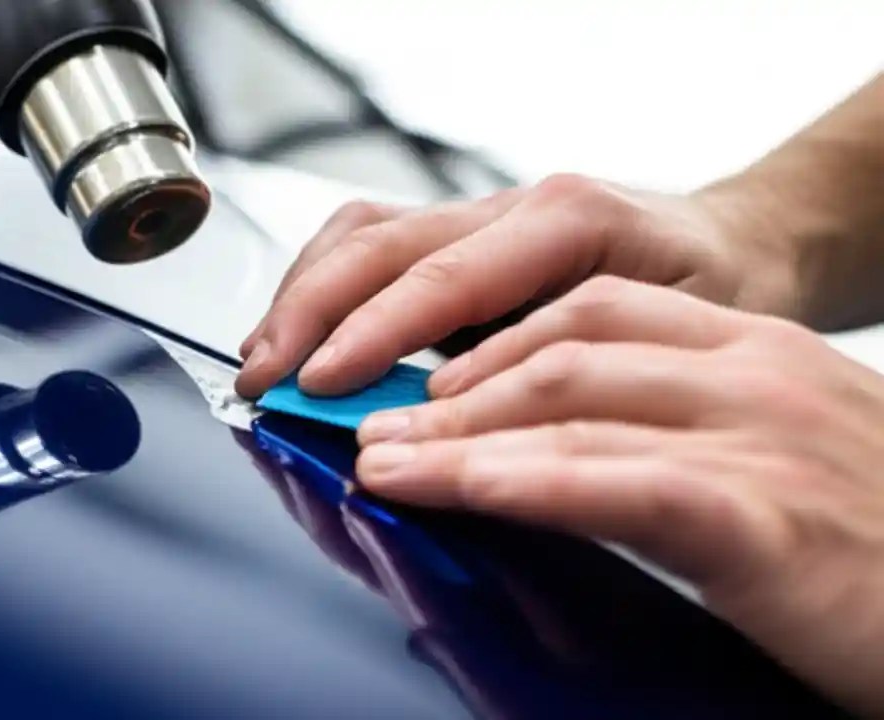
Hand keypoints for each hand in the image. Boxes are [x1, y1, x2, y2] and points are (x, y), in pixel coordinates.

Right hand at [236, 174, 797, 397]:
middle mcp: (514, 206)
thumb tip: (445, 429)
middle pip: (381, 241)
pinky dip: (324, 288)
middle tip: (263, 379)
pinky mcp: (462, 238)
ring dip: (302, 296)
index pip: (445, 274)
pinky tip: (303, 334)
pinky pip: (374, 245)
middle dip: (308, 311)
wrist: (741, 251)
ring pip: (363, 232)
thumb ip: (560, 376)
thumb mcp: (665, 347)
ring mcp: (483, 215)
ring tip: (265, 360)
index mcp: (570, 221)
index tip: (318, 383)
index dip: (372, 331)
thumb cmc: (717, 301)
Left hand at [354, 276, 883, 716]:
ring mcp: (766, 441)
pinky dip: (523, 482)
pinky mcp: (769, 524)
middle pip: (564, 347)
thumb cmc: (876, 550)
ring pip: (572, 405)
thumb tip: (554, 449)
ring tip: (381, 462)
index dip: (489, 346)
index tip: (420, 385)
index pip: (592, 312)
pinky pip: (620, 483)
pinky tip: (458, 492)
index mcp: (757, 352)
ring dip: (455, 436)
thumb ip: (678, 437)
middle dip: (452, 390)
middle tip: (374, 427)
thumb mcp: (780, 460)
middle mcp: (757, 376)